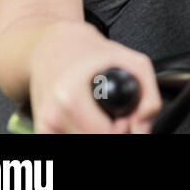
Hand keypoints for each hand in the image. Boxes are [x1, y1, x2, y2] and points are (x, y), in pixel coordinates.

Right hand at [27, 21, 161, 132]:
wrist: (52, 46)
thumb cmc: (90, 52)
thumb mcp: (133, 61)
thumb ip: (148, 97)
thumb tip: (142, 128)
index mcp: (71, 98)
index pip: (105, 134)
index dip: (124, 127)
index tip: (125, 115)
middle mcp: (52, 115)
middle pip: (94, 141)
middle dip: (112, 131)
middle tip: (113, 114)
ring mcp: (44, 125)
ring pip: (82, 143)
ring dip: (97, 134)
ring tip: (99, 114)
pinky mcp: (40, 130)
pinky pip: (68, 140)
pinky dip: (82, 133)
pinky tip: (86, 118)